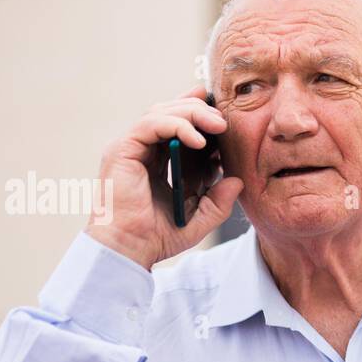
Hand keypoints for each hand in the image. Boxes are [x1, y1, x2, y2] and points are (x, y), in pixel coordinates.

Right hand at [86, 85, 243, 269]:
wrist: (129, 249)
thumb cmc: (156, 238)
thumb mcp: (199, 219)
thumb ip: (218, 201)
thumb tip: (238, 181)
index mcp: (155, 161)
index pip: (177, 126)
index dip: (199, 116)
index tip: (225, 119)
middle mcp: (141, 150)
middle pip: (170, 112)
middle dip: (200, 111)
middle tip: (225, 121)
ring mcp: (130, 148)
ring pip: (161, 112)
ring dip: (193, 114)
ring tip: (219, 126)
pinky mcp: (123, 149)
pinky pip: (152, 124)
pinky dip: (177, 126)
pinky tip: (199, 141)